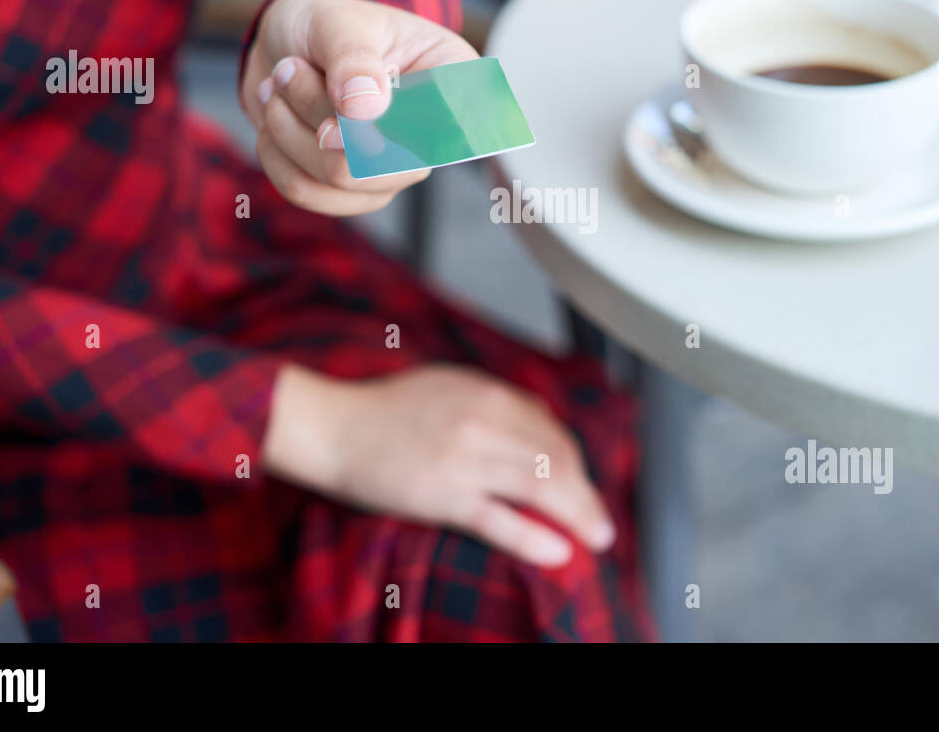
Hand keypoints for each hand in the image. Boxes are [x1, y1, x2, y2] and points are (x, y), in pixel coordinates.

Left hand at [242, 0, 478, 215]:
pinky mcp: (355, 192)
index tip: (347, 102)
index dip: (395, 122)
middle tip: (287, 69)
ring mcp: (396, 169)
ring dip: (288, 129)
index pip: (447, 123)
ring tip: (278, 84)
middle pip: (382, 160)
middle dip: (316, 112)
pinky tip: (276, 116)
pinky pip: (307, 191)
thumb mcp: (337, 21)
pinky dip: (275, 153)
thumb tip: (364, 112)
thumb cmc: (325, 24)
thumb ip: (353, 59)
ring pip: (338, 177)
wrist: (288, 46)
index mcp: (451, 81)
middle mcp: (433, 135)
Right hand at [262, 364, 615, 567]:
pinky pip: (499, 520)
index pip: (553, 434)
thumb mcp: (451, 385)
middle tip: (601, 524)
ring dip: (576, 516)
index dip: (577, 467)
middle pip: (556, 461)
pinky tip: (557, 552)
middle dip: (586, 496)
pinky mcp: (443, 495)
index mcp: (488, 394)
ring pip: (539, 487)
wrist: (336, 428)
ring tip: (594, 540)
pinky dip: (534, 538)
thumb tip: (542, 422)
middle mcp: (484, 422)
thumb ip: (497, 402)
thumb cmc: (388, 410)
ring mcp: (465, 459)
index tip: (583, 489)